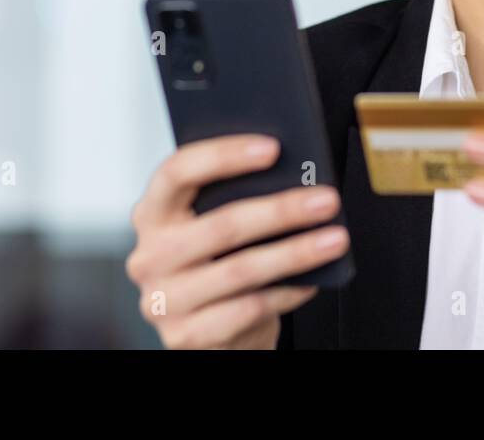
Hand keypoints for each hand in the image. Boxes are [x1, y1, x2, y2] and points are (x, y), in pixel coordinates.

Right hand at [125, 134, 348, 348]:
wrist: (210, 333)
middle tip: (325, 200)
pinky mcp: (186, 335)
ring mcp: (164, 300)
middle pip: (221, 225)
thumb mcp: (212, 226)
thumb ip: (231, 199)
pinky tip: (311, 280)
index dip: (224, 156)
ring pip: (242, 269)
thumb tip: (292, 174)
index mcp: (152, 214)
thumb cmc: (216, 264)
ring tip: (334, 239)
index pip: (177, 172)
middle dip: (282, 210)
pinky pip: (249, 308)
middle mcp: (150, 256)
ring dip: (296, 252)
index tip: (273, 148)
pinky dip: (287, 292)